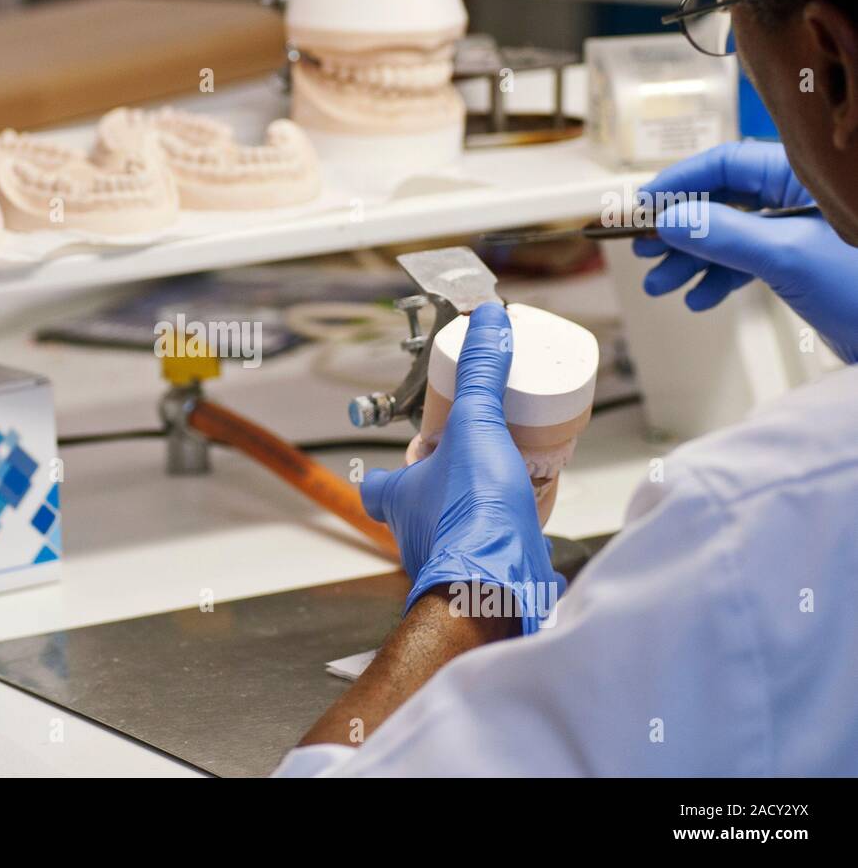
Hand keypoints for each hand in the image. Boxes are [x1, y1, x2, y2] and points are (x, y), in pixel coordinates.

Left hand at [360, 302, 563, 634]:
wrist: (496, 589)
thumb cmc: (469, 517)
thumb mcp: (476, 425)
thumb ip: (479, 374)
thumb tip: (485, 322)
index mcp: (400, 499)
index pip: (379, 484)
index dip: (390, 470)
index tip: (410, 453)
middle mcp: (416, 535)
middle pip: (420, 508)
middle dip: (443, 489)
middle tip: (471, 466)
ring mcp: (449, 560)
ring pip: (455, 534)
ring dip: (476, 516)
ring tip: (506, 490)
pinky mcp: (485, 578)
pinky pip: (492, 555)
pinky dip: (507, 542)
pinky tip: (531, 527)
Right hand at [632, 141, 857, 362]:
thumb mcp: (789, 257)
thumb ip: (725, 235)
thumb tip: (670, 219)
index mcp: (808, 176)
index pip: (728, 163)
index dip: (680, 184)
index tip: (642, 208)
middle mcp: (803, 196)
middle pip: (723, 199)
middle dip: (680, 229)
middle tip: (643, 252)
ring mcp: (801, 230)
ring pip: (731, 234)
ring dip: (692, 260)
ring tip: (661, 285)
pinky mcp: (802, 263)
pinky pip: (748, 261)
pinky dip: (720, 279)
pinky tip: (700, 300)